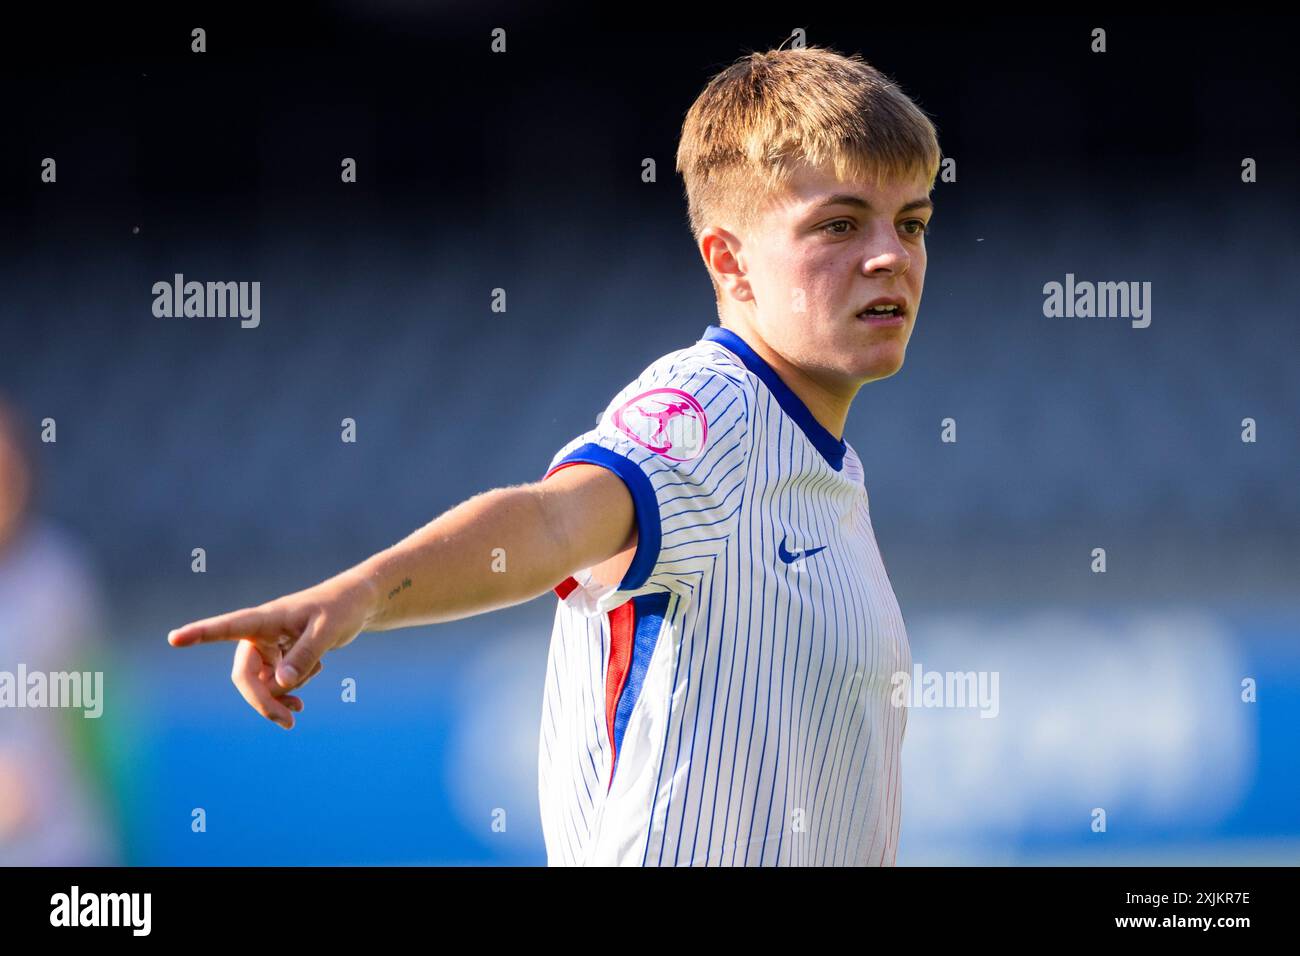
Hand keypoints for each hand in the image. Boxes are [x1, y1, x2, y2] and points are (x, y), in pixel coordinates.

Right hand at [167, 574, 375, 729]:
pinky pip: (274, 685)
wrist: (354, 605)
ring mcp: (267, 647)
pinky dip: (286, 694)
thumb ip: (304, 655)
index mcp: (265, 619)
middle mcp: (259, 634)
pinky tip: (299, 701)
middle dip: (263, 702)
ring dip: (278, 700)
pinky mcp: (277, 657)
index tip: (175, 638)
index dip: (200, 633)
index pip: (228, 627)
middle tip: (289, 723)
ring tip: (299, 709)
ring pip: (260, 685)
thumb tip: (279, 683)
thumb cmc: (340, 609)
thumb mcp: (328, 631)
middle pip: (245, 676)